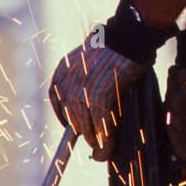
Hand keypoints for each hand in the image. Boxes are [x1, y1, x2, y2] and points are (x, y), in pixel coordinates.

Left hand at [49, 33, 148, 161]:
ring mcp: (83, 90)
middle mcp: (68, 82)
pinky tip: (107, 143)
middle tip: (92, 144)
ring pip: (84, 124)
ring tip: (99, 148)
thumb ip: (83, 76)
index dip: (65, 118)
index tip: (73, 127)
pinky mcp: (100, 96)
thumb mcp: (88, 58)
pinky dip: (104, 137)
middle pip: (71, 117)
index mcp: (63, 72)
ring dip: (92, 139)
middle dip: (81, 133)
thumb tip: (88, 98)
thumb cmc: (114, 46)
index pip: (57, 101)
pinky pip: (100, 124)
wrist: (128, 37)